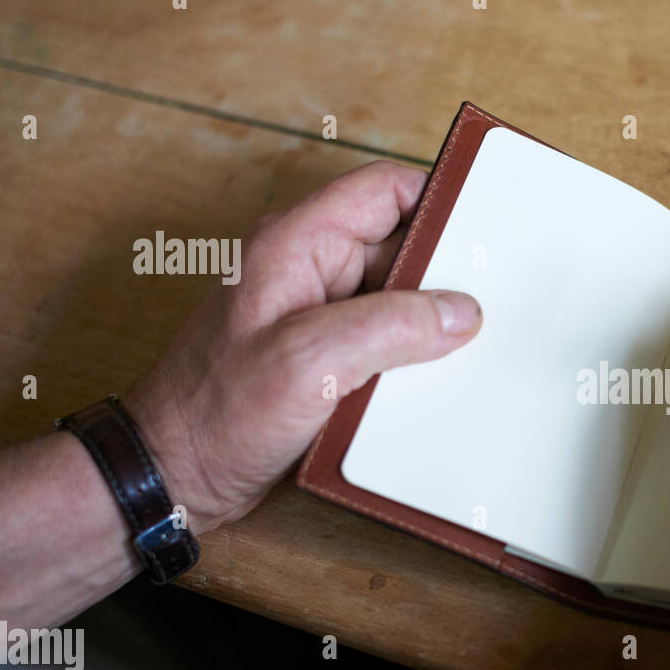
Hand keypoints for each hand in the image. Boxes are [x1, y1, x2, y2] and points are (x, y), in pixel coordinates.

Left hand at [125, 161, 482, 534]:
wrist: (176, 477)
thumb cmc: (215, 414)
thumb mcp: (309, 361)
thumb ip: (390, 326)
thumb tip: (460, 311)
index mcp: (298, 244)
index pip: (386, 191)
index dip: (440, 201)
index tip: (490, 227)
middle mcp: (311, 271)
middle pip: (402, 248)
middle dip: (447, 276)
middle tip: (493, 303)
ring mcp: (319, 316)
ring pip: (400, 301)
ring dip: (433, 327)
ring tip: (470, 350)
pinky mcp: (327, 360)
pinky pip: (387, 345)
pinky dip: (414, 362)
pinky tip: (436, 385)